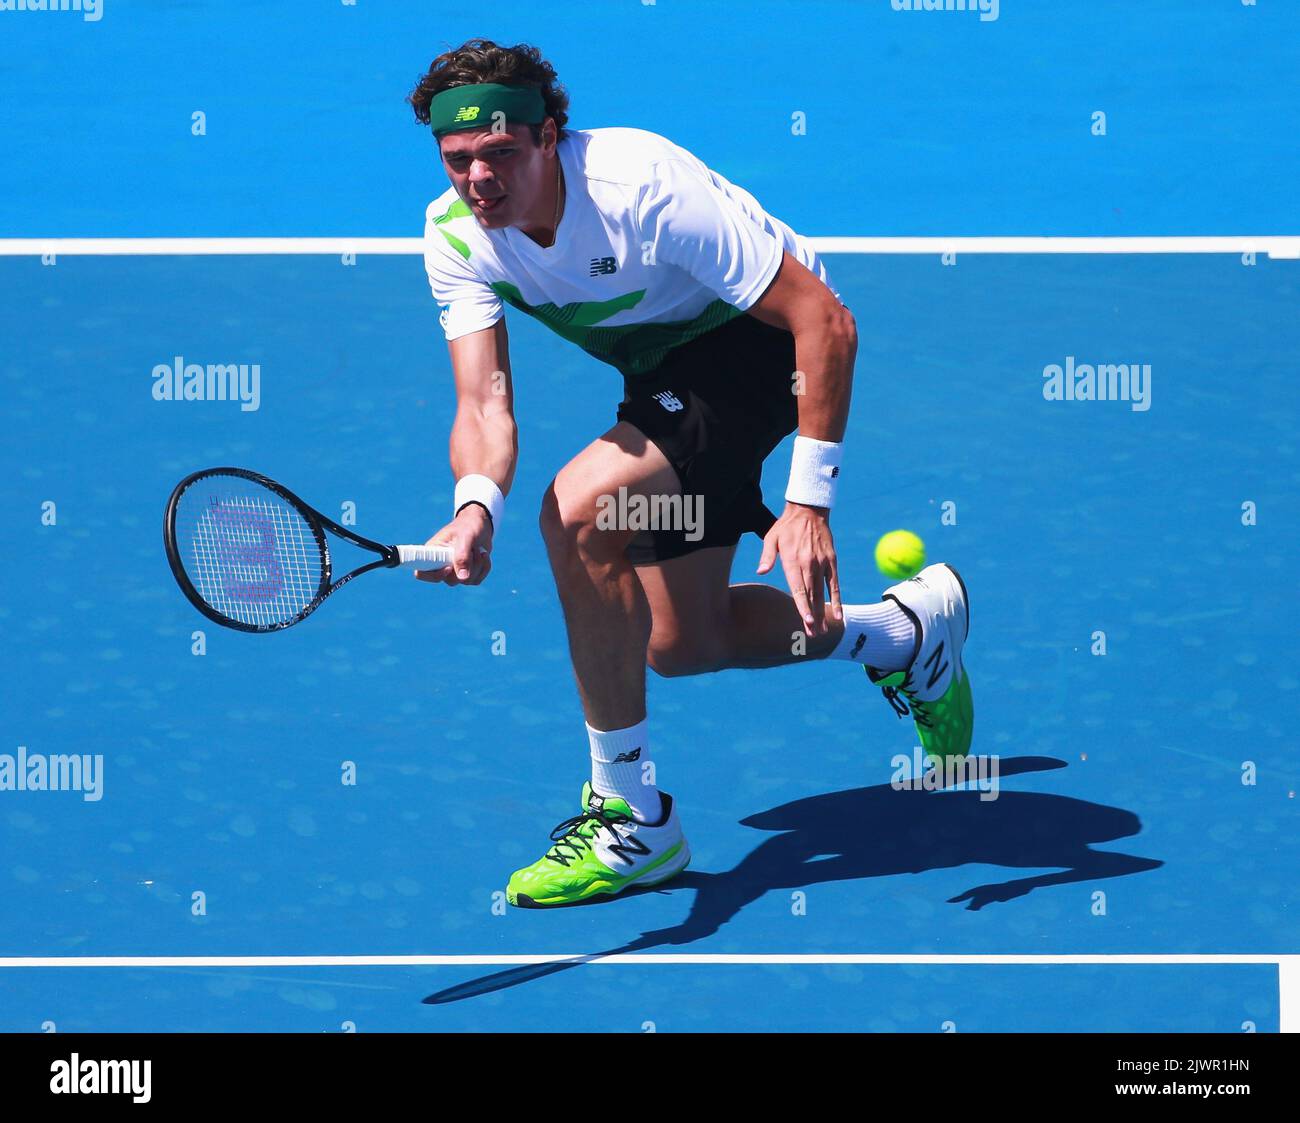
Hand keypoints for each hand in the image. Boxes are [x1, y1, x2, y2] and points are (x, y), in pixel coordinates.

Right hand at [415, 504, 493, 586]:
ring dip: (477, 566)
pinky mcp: (467, 574)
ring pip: (464, 581)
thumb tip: (462, 578)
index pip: (421, 572)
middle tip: (474, 552)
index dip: (434, 576)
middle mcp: (440, 564)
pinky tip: (484, 556)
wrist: (481, 526)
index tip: (449, 568)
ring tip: (480, 550)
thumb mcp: (466, 537)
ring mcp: (454, 570)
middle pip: (448, 580)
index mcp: (432, 552)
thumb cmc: (468, 526)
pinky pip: (476, 580)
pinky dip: (484, 568)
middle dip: (466, 567)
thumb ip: (462, 556)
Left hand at [756, 501, 841, 635]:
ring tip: (822, 630)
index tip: (806, 621)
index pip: (798, 588)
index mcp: (793, 560)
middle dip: (812, 616)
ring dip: (822, 612)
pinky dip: (837, 599)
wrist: (808, 510)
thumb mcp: (771, 538)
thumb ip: (767, 556)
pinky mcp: (832, 561)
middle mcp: (809, 564)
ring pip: (822, 592)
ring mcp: (822, 563)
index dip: (803, 605)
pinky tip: (838, 614)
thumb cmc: (786, 527)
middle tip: (813, 635)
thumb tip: (761, 571)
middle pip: (811, 595)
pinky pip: (835, 583)